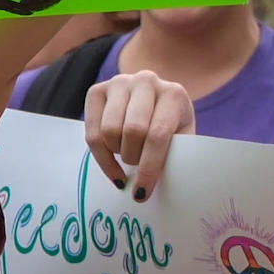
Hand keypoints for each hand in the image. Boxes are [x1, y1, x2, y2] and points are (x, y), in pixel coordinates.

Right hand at [82, 68, 202, 197]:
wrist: (155, 103)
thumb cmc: (171, 128)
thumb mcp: (182, 139)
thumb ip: (177, 156)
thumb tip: (166, 186)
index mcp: (173, 93)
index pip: (158, 133)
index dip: (149, 167)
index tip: (142, 193)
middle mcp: (146, 81)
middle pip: (132, 130)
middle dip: (133, 159)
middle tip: (137, 171)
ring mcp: (119, 82)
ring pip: (109, 131)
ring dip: (117, 154)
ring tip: (128, 157)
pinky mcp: (97, 91)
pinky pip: (92, 132)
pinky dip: (100, 156)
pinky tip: (112, 166)